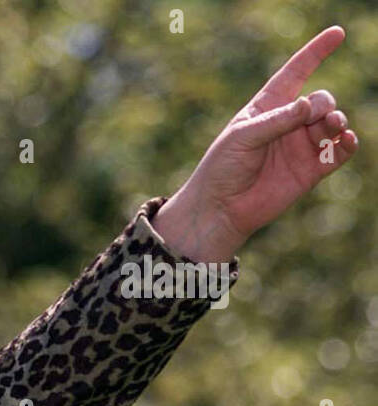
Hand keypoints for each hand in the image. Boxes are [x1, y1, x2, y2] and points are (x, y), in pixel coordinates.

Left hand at [154, 26, 358, 263]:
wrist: (220, 209)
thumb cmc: (222, 168)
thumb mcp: (243, 137)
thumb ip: (277, 120)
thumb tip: (311, 105)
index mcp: (267, 107)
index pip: (295, 73)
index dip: (315, 53)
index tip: (337, 33)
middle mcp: (288, 123)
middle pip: (321, 99)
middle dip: (323, 103)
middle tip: (310, 117)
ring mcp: (301, 146)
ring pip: (333, 122)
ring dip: (336, 120)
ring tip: (332, 125)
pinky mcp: (311, 169)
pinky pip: (340, 151)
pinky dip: (348, 144)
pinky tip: (347, 140)